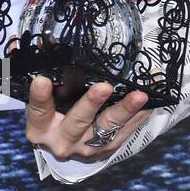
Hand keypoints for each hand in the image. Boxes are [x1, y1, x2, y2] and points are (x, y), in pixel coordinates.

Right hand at [26, 75, 149, 161]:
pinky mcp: (106, 149)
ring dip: (125, 110)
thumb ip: (50, 78)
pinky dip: (139, 115)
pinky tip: (151, 102)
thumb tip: (47, 40)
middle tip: (104, 87)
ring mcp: (85, 148)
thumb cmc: (56, 115)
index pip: (39, 111)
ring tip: (140, 95)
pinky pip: (126, 131)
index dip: (40, 97)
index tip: (41, 80)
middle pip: (77, 121)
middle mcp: (62, 140)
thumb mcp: (49, 101)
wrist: (67, 145)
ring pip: (107, 128)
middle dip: (91, 104)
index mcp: (41, 128)